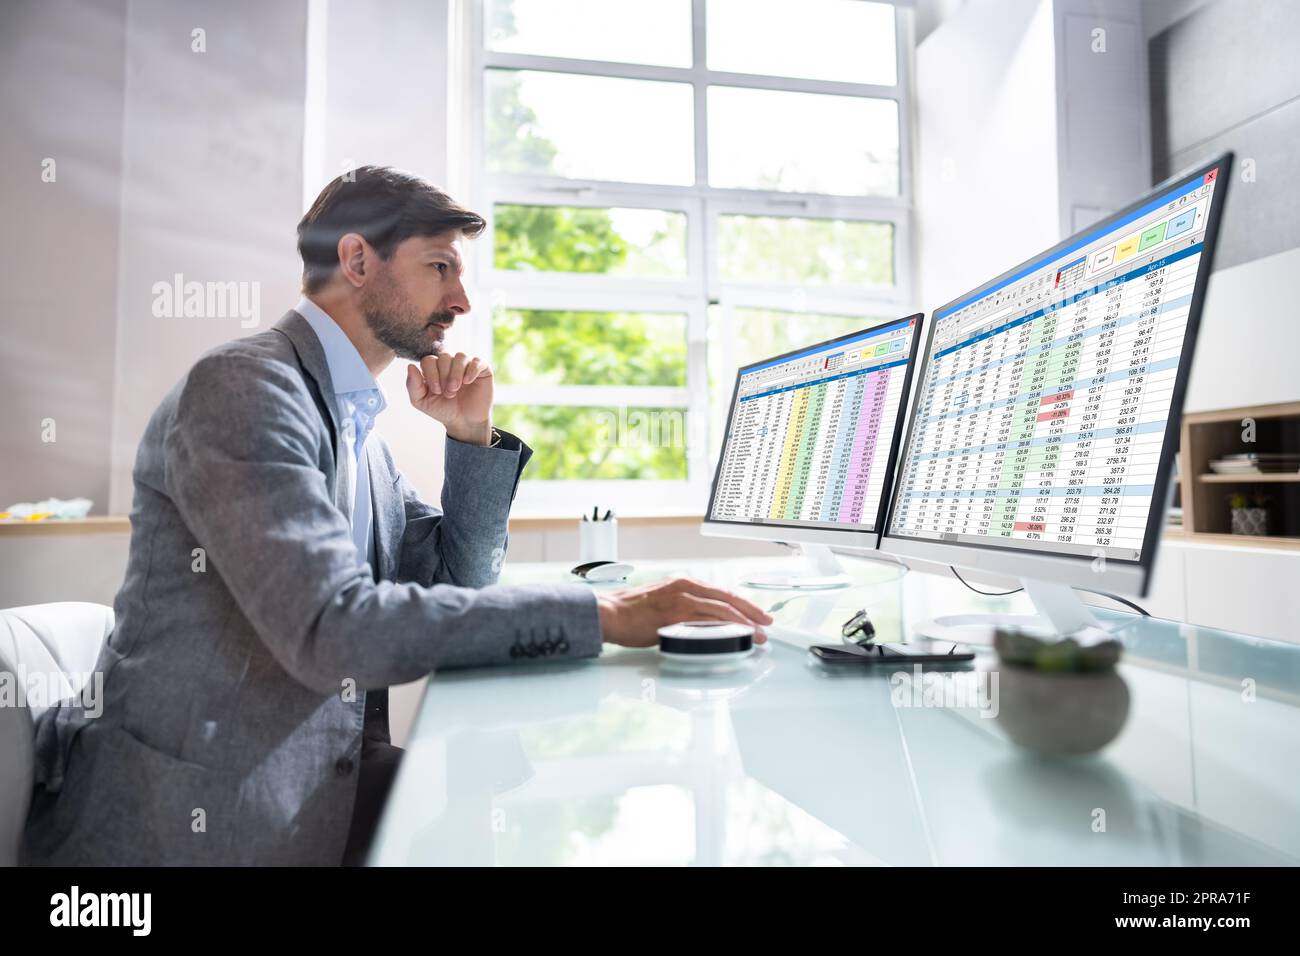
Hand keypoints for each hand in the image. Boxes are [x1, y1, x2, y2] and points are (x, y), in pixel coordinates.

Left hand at [405, 352, 493, 444]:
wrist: (464, 422)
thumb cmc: (443, 410)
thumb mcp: (422, 401)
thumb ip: (413, 385)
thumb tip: (410, 366)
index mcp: (434, 368)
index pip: (428, 360)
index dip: (431, 373)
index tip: (436, 391)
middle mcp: (449, 363)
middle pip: (444, 357)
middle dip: (444, 376)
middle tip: (448, 393)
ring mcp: (466, 365)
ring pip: (460, 356)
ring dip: (456, 374)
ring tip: (456, 389)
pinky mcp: (482, 369)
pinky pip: (477, 361)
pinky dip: (471, 370)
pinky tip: (468, 382)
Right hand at [595, 576, 773, 647]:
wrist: (610, 612)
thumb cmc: (632, 611)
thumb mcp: (663, 600)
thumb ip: (683, 606)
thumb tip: (702, 620)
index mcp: (684, 582)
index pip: (721, 592)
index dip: (743, 603)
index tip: (757, 613)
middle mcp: (685, 587)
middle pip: (727, 598)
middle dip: (751, 611)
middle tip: (767, 623)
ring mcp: (681, 600)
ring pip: (722, 610)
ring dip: (744, 623)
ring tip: (757, 635)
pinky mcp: (675, 616)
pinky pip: (707, 622)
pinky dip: (725, 629)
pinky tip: (735, 637)